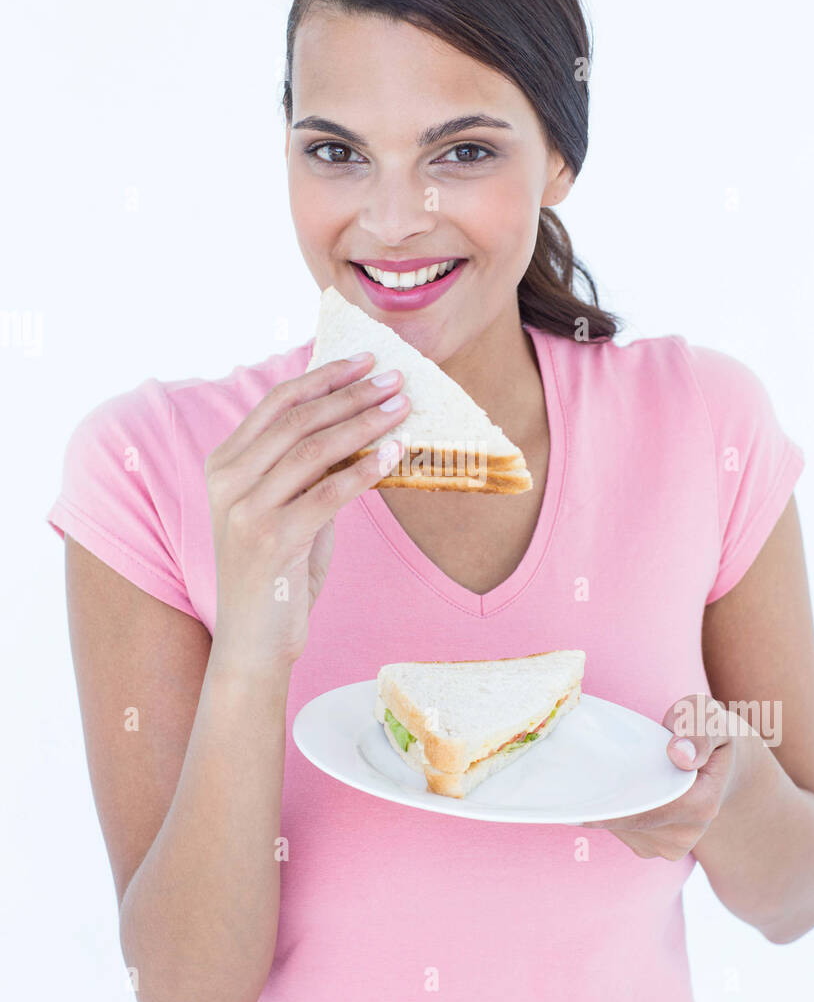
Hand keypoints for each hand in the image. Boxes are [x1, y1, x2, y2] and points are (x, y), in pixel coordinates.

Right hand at [205, 353, 410, 675]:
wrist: (254, 640)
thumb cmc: (278, 572)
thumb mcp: (289, 508)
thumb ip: (309, 469)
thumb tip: (359, 423)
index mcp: (223, 464)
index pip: (276, 403)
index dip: (323, 377)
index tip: (364, 361)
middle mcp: (227, 480)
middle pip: (297, 420)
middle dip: (351, 394)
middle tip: (395, 379)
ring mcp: (245, 510)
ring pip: (312, 450)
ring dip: (363, 424)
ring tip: (401, 408)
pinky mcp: (270, 540)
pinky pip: (326, 493)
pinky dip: (364, 471)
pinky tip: (395, 455)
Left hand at [580, 693, 759, 859]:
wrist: (721, 764)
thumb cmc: (707, 732)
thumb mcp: (708, 716)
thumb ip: (698, 729)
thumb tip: (679, 754)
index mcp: (701, 804)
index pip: (646, 809)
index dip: (610, 802)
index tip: (578, 787)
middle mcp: (684, 834)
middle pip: (627, 821)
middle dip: (598, 800)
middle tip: (572, 775)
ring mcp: (668, 847)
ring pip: (619, 828)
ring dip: (602, 805)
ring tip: (593, 775)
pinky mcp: (653, 850)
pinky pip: (619, 832)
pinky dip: (607, 812)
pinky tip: (605, 789)